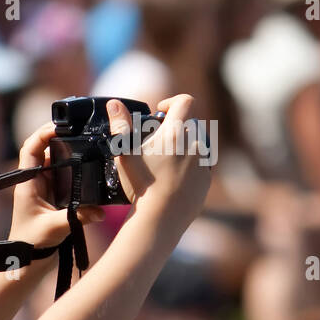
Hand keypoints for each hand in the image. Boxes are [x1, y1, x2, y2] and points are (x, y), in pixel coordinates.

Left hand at [8, 121, 105, 248]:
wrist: (27, 261)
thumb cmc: (32, 244)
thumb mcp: (55, 228)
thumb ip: (77, 217)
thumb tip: (101, 211)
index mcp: (27, 183)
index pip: (30, 148)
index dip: (42, 133)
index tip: (59, 127)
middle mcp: (34, 181)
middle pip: (44, 149)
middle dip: (59, 137)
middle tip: (79, 129)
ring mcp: (44, 188)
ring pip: (55, 161)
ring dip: (68, 151)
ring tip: (86, 141)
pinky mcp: (53, 196)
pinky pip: (63, 175)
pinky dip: (74, 167)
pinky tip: (88, 165)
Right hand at [107, 94, 212, 224]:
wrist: (161, 217)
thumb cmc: (141, 184)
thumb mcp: (125, 152)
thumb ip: (120, 126)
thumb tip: (114, 103)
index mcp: (177, 133)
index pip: (185, 101)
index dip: (172, 101)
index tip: (160, 110)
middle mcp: (195, 144)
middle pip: (189, 124)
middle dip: (175, 127)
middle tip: (157, 141)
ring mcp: (204, 163)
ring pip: (196, 144)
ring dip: (184, 146)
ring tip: (166, 160)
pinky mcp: (206, 180)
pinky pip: (200, 165)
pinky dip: (190, 166)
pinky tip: (173, 178)